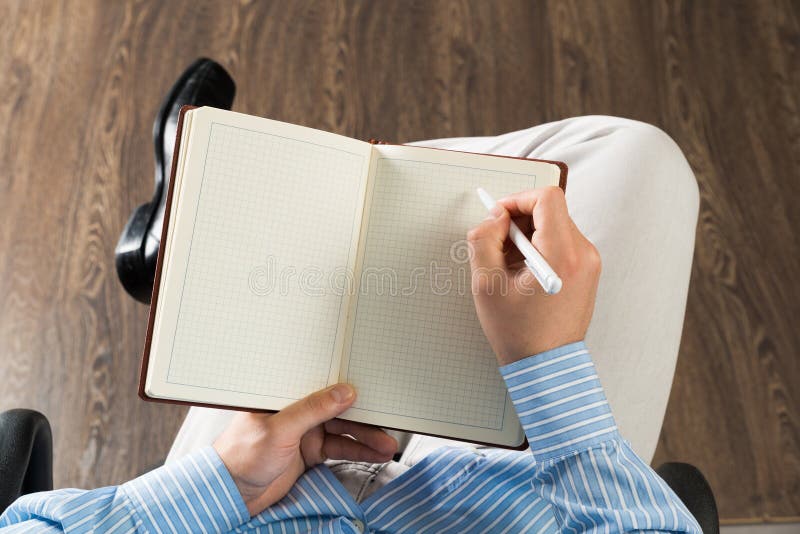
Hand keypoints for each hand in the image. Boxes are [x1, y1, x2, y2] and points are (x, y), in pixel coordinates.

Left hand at [213, 384, 397, 516]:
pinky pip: (339, 447)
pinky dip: (357, 451)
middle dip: (364, 416)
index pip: (321, 383)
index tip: (371, 388)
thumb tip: (342, 392)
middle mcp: (297, 409)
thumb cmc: (240, 455)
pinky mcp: (310, 451)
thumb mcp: (279, 429)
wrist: (232, 495)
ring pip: (343, 429)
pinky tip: (373, 453)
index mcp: (285, 393)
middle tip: (387, 421)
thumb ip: (312, 409)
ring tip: (386, 445)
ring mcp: (305, 431)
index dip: (346, 383)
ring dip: (365, 437)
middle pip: (338, 408)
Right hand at [467, 187, 600, 364]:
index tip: (498, 217)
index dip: (518, 200)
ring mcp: (590, 263)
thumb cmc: (518, 333)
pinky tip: (523, 273)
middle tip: (498, 245)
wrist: (546, 367)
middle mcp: (584, 254)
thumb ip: (484, 241)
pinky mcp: (588, 271)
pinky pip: (562, 243)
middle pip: (551, 211)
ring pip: (555, 226)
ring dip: (529, 235)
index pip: (547, 198)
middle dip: (520, 220)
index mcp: (562, 255)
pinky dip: (540, 247)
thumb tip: (495, 217)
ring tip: (509, 265)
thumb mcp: (486, 285)